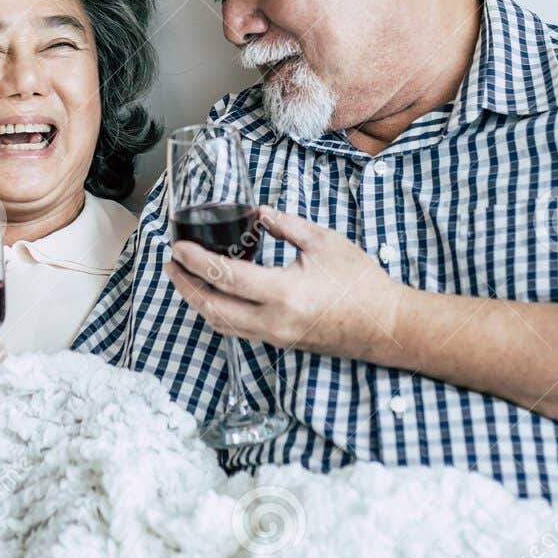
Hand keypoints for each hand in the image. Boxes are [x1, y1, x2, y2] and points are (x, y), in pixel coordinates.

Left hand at [166, 206, 413, 363]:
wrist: (386, 324)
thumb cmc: (360, 282)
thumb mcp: (323, 241)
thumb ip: (284, 224)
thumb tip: (256, 213)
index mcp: (283, 292)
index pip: (224, 276)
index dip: (195, 260)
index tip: (178, 246)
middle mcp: (272, 321)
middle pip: (212, 307)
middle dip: (185, 285)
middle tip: (172, 263)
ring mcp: (275, 337)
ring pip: (221, 324)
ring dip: (198, 301)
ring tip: (185, 278)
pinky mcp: (280, 343)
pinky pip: (237, 331)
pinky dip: (218, 313)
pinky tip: (214, 295)